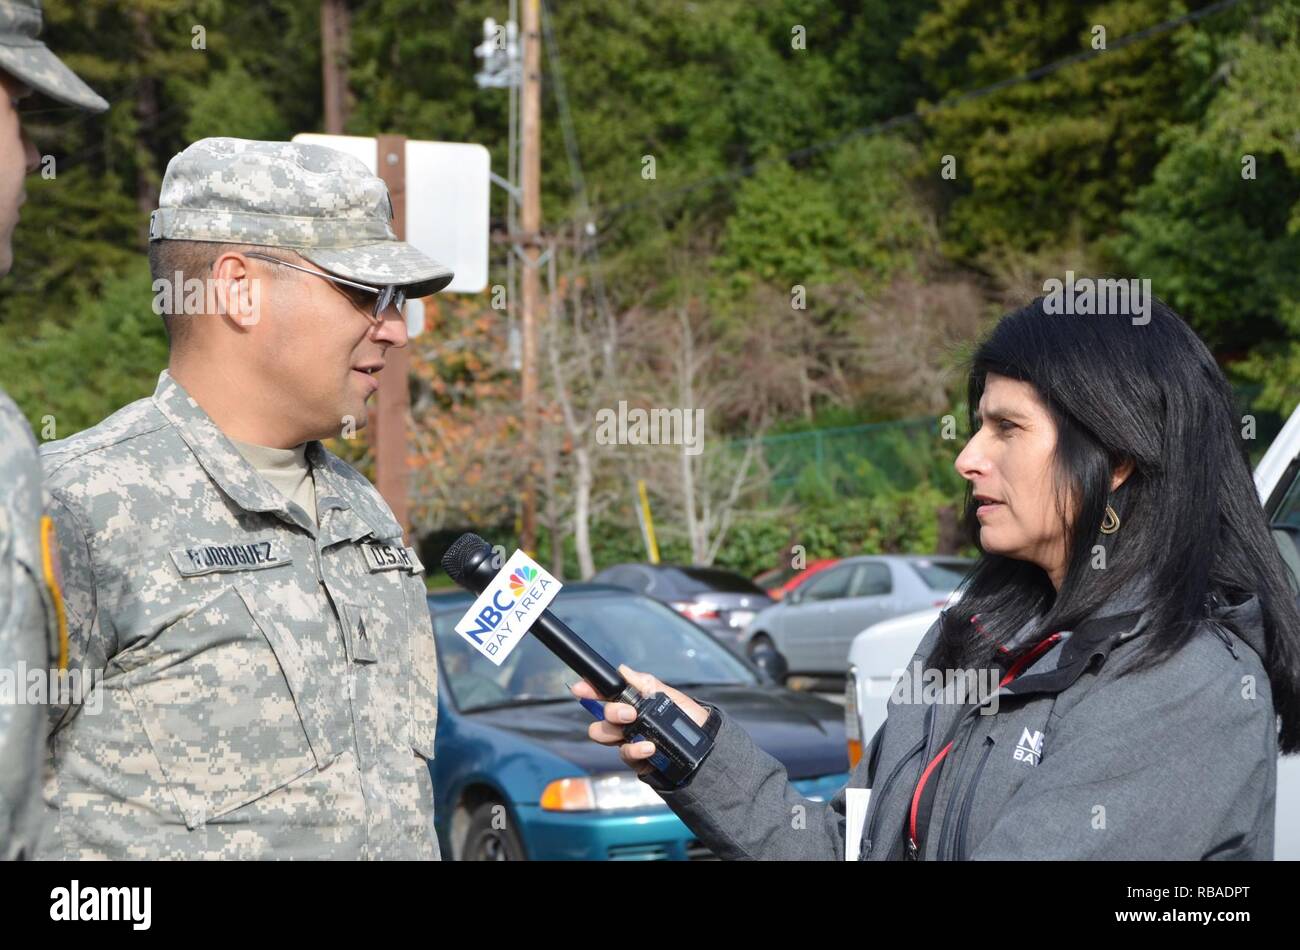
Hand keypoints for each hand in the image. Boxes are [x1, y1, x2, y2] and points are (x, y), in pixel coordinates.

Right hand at [570, 665, 709, 775]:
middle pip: (600, 717)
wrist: (707, 745)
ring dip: (616, 732)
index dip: (589, 690)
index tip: (582, 689)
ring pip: (605, 736)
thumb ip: (645, 684)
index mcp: (631, 702)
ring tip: (637, 729)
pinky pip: (625, 754)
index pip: (604, 695)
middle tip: (627, 713)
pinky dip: (635, 750)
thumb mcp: (669, 695)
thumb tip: (622, 670)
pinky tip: (648, 747)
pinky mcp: (636, 760)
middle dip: (608, 712)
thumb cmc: (688, 717)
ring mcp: (629, 741)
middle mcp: (626, 722)